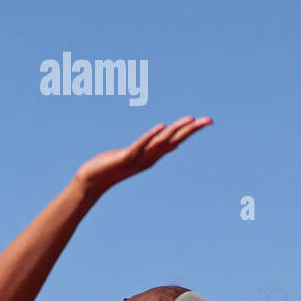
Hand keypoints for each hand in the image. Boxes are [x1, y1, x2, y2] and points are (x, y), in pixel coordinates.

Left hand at [75, 117, 211, 196]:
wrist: (91, 181)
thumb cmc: (113, 167)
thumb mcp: (137, 155)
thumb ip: (154, 149)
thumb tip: (173, 145)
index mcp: (152, 156)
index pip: (176, 140)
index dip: (191, 130)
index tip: (207, 120)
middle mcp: (148, 158)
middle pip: (174, 140)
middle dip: (191, 130)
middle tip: (209, 119)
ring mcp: (138, 159)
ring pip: (160, 142)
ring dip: (176, 130)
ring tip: (190, 119)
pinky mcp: (124, 158)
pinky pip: (140, 145)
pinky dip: (150, 136)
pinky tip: (161, 126)